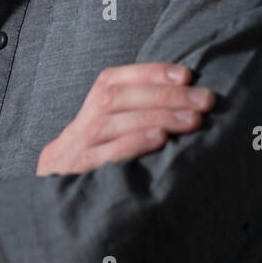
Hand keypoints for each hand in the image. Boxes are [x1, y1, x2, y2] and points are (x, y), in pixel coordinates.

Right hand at [36, 62, 214, 175]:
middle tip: (204, 100)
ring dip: (157, 116)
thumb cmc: (102, 150)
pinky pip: (106, 154)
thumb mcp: (114, 123)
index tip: (187, 75)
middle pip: (120, 97)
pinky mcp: (81, 171)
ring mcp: (80, 145)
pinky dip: (134, 143)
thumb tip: (189, 95)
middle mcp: (85, 119)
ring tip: (192, 120)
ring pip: (115, 121)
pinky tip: (160, 139)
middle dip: (166, 95)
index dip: (153, 72)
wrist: (57, 190)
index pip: (119, 78)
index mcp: (96, 100)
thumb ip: (141, 107)